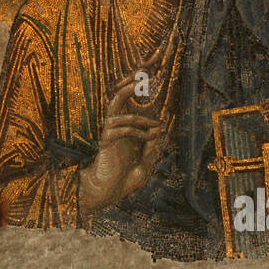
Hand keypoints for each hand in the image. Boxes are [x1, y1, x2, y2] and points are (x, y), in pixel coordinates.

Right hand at [78, 67, 163, 214]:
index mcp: (124, 129)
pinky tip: (150, 138)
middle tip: (141, 74)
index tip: (147, 76)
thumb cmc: (125, 180)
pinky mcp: (106, 141)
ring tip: (157, 125)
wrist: (109, 194)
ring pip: (119, 112)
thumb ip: (153, 146)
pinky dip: (138, 131)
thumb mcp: (146, 161)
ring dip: (142, 118)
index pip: (127, 103)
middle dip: (127, 84)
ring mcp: (109, 133)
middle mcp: (115, 127)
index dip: (134, 88)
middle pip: (116, 97)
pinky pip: (121, 128)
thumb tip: (162, 129)